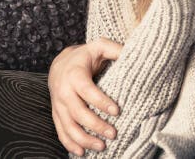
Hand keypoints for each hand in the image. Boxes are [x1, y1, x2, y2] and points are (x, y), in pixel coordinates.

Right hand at [49, 39, 122, 155]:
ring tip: (102, 146)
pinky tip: (82, 153)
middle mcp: (64, 92)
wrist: (60, 63)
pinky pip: (61, 131)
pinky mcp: (57, 114)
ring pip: (68, 126)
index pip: (88, 91)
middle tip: (113, 134)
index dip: (101, 102)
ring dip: (83, 139)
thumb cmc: (86, 55)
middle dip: (95, 125)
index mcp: (75, 75)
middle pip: (77, 112)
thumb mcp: (100, 46)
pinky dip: (70, 144)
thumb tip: (137, 53)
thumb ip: (116, 49)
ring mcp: (58, 105)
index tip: (117, 111)